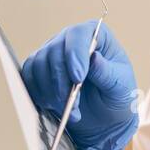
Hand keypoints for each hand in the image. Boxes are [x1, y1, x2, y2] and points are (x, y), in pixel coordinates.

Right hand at [21, 20, 138, 149]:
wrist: (104, 115)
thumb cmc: (117, 95)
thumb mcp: (121, 86)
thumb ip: (107, 72)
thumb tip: (94, 57)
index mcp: (96, 35)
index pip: (78, 34)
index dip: (75, 55)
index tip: (78, 78)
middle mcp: (71, 39)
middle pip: (54, 51)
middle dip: (62, 82)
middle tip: (74, 105)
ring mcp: (52, 52)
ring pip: (39, 65)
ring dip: (51, 92)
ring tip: (69, 111)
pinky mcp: (39, 68)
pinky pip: (28, 76)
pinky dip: (39, 94)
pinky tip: (54, 106)